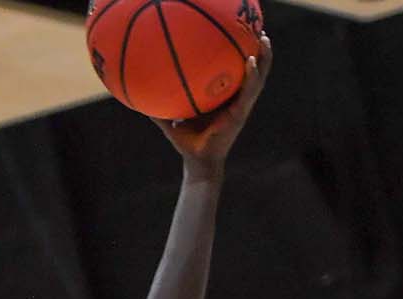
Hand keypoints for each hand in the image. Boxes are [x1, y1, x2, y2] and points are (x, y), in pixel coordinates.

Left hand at [154, 35, 272, 177]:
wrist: (196, 161)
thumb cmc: (186, 142)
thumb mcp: (170, 119)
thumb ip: (159, 107)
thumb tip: (139, 96)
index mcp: (224, 100)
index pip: (236, 76)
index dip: (242, 58)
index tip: (242, 39)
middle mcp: (236, 101)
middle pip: (253, 73)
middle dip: (260, 53)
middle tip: (260, 33)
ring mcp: (241, 107)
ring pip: (258, 78)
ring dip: (264, 59)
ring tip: (263, 40)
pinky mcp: (240, 113)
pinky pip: (249, 91)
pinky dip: (252, 75)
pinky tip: (251, 61)